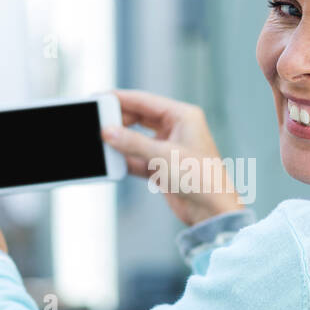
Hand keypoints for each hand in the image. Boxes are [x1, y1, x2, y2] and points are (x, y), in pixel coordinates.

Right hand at [100, 89, 245, 226]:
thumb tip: (108, 132)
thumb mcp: (162, 156)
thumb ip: (132, 143)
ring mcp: (169, 148)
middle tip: (96, 124)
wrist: (213, 212)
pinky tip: (111, 162)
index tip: (99, 98)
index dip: (120, 98)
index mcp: (183, 116)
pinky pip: (138, 158)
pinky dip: (125, 160)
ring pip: (136, 139)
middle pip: (139, 118)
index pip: (145, 101)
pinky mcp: (163, 167)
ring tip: (100, 143)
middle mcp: (176, 129)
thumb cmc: (200, 178)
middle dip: (118, 121)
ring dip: (120, 142)